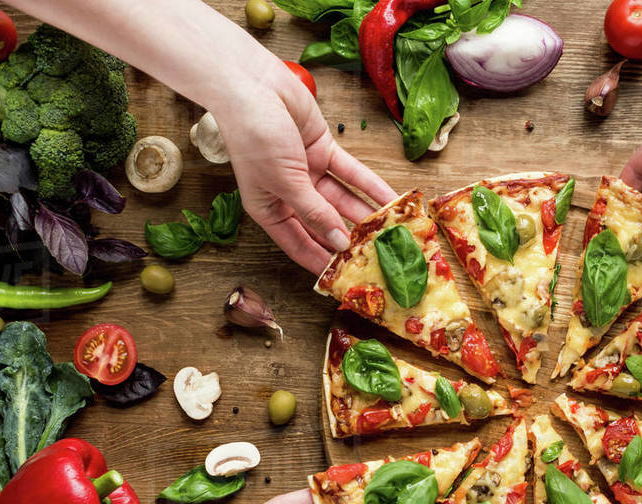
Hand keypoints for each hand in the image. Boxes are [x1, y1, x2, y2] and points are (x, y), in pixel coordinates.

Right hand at [213, 63, 398, 273]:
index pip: (300, 245)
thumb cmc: (254, 136)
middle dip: (351, 239)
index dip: (323, 262)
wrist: (250, 84)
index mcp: (270, 210)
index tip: (346, 280)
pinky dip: (370, 185)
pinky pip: (351, 173)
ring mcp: (308, 172)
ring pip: (343, 200)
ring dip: (365, 214)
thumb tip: (338, 241)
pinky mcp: (323, 150)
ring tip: (391, 231)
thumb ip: (314, 212)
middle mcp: (290, 195)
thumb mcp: (284, 181)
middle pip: (326, 224)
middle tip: (379, 255)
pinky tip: (391, 199)